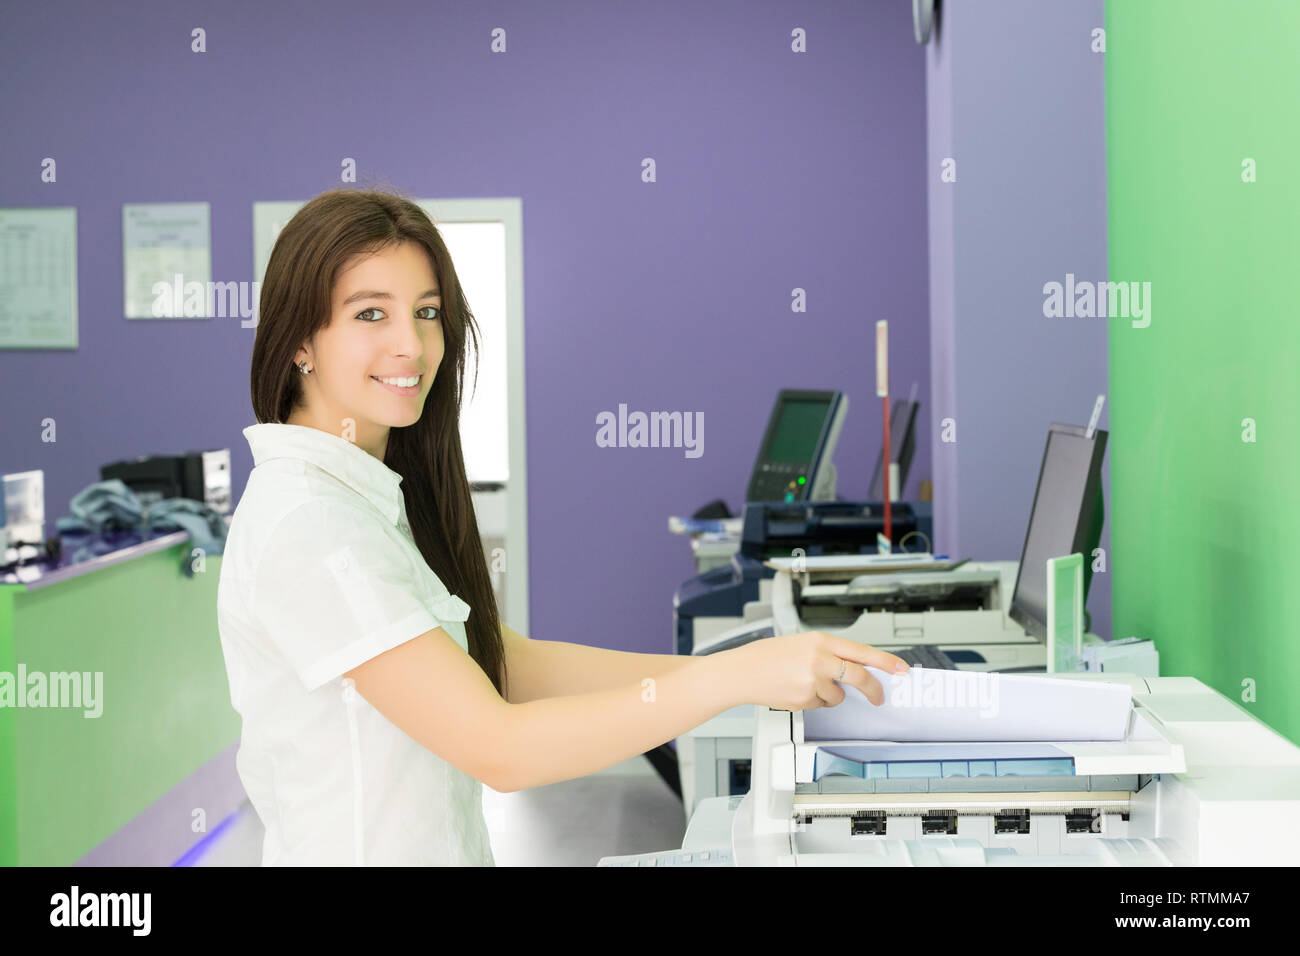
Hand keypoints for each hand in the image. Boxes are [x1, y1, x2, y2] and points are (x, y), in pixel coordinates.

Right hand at [729, 631, 909, 710]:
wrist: (742, 671)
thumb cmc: (768, 656)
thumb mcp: (802, 644)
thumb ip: (829, 653)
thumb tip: (855, 668)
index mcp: (820, 640)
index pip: (862, 651)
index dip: (885, 661)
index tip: (902, 669)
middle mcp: (819, 658)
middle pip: (858, 676)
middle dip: (873, 690)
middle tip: (878, 697)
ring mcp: (812, 680)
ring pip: (837, 696)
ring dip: (828, 695)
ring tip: (803, 683)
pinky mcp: (805, 699)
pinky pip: (820, 705)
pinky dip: (812, 701)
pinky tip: (794, 690)